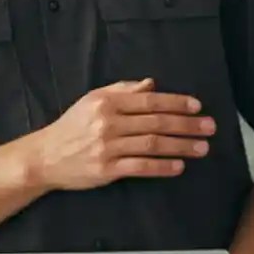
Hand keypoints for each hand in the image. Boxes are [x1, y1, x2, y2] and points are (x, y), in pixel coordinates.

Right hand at [32, 78, 216, 190]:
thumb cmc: (71, 126)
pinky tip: (178, 166)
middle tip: (209, 127)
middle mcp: (108, 122)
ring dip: (180, 146)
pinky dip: (161, 166)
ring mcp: (107, 147)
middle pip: (156, 122)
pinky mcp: (106, 169)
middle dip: (186, 124)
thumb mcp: (92, 99)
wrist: (45, 157)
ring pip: (152, 144)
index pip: (149, 101)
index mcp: (107, 102)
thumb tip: (151, 84)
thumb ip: (122, 90)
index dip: (176, 103)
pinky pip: (140, 167)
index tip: (197, 107)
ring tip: (201, 147)